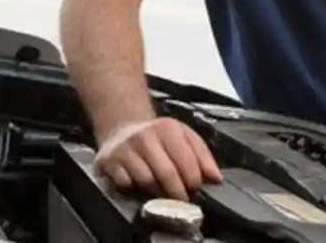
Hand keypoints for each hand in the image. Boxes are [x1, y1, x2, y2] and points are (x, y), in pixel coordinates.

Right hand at [93, 117, 222, 200]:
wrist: (122, 126)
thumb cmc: (156, 136)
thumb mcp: (183, 136)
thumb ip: (202, 155)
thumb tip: (216, 178)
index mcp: (168, 128)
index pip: (187, 161)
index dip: (193, 181)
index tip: (195, 188)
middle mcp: (145, 136)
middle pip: (167, 173)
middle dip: (177, 192)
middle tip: (181, 199)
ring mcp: (125, 147)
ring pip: (146, 180)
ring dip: (156, 191)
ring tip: (161, 191)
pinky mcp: (109, 159)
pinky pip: (125, 183)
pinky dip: (133, 188)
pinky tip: (138, 184)